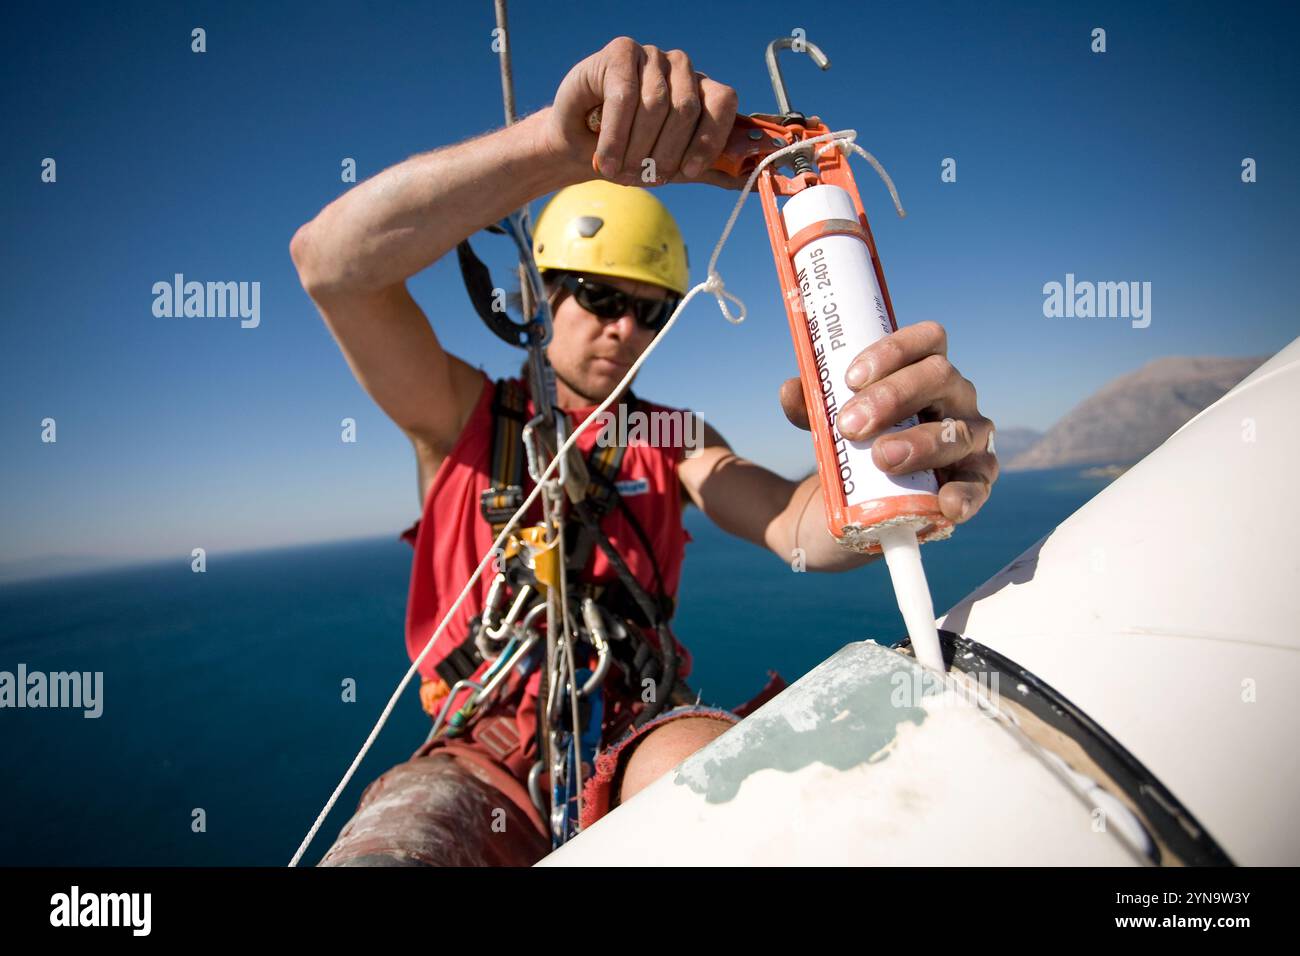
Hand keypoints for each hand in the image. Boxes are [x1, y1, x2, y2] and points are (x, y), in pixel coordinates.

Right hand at [544, 36, 746, 188]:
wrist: (580, 146)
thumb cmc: (631, 152)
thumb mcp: (676, 166)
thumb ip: (712, 169)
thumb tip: (754, 181)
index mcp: (703, 91)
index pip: (723, 102)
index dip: (708, 139)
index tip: (687, 171)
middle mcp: (682, 69)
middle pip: (686, 108)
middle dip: (665, 152)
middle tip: (643, 177)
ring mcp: (653, 56)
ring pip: (655, 103)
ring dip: (636, 147)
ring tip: (620, 171)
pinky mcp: (622, 51)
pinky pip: (624, 95)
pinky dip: (615, 135)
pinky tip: (606, 158)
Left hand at [779, 321, 997, 523]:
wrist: (856, 506)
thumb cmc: (853, 448)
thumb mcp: (826, 425)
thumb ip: (809, 406)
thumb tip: (791, 390)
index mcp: (924, 370)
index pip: (927, 339)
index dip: (893, 350)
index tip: (851, 378)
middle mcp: (956, 398)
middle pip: (939, 376)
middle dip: (893, 396)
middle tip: (849, 425)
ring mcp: (969, 439)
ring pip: (957, 431)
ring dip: (920, 442)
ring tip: (881, 457)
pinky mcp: (974, 481)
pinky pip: (978, 485)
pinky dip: (965, 493)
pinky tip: (946, 503)